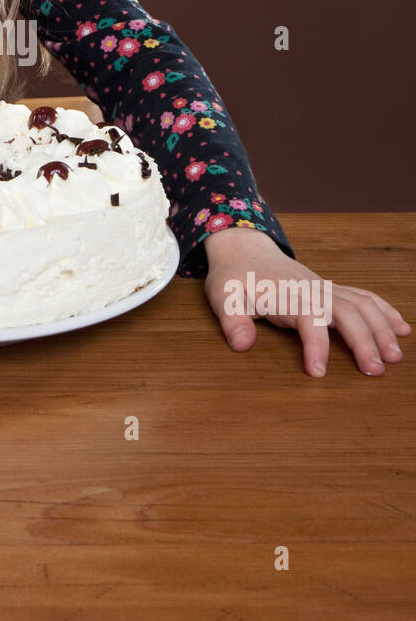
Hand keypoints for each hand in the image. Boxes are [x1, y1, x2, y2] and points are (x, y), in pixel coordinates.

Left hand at [202, 228, 410, 377]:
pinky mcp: (330, 289)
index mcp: (287, 296)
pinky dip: (385, 311)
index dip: (315, 346)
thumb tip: (242, 345)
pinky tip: (401, 329)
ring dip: (381, 328)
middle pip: (346, 312)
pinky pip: (364, 296)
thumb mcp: (223, 297)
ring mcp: (325, 288)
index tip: (317, 372)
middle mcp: (312, 291)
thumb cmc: (234, 276)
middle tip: (374, 371)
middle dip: (363, 341)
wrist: (243, 248)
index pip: (308, 319)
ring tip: (395, 357)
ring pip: (361, 304)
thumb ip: (232, 321)